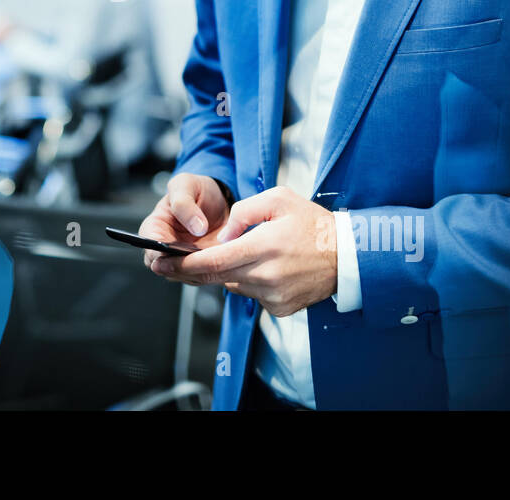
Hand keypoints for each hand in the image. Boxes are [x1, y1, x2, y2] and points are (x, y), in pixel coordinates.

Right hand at [137, 173, 230, 270]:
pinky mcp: (202, 268)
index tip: (175, 251)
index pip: (150, 248)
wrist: (219, 200)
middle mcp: (165, 249)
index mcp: (154, 228)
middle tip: (204, 256)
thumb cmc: (196, 190)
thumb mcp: (186, 184)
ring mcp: (184, 261)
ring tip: (219, 256)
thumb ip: (184, 204)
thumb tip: (196, 228)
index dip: (160, 253)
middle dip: (185, 266)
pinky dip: (215, 272)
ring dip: (202, 271)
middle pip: (167, 268)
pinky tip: (225, 260)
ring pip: (188, 276)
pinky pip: (206, 276)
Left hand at [151, 187, 337, 316]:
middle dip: (191, 271)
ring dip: (229, 272)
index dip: (183, 265)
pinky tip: (268, 268)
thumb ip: (243, 211)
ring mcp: (274, 296)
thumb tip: (221, 235)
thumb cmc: (313, 224)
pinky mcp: (280, 309)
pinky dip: (250, 282)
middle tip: (169, 264)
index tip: (161, 263)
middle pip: (216, 278)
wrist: (348, 256)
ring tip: (249, 253)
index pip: (213, 262)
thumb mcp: (278, 199)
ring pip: (233, 285)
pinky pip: (252, 295)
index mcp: (264, 247)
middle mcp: (266, 276)